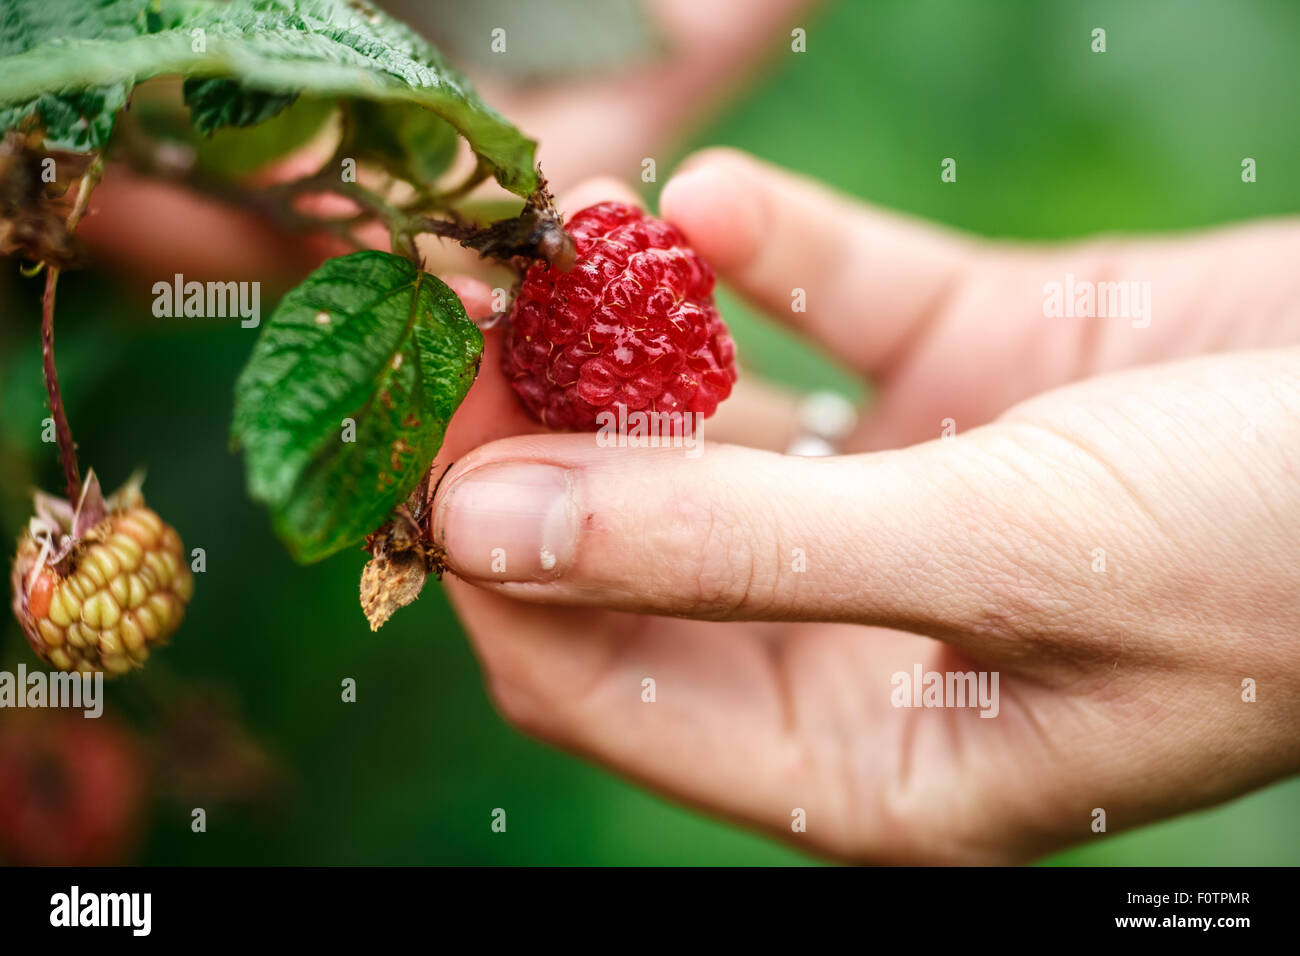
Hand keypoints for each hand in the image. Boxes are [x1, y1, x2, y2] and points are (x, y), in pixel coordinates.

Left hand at [428, 149, 1299, 862]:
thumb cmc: (1280, 555)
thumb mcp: (995, 559)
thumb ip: (734, 551)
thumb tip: (491, 528)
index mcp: (856, 756)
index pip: (588, 680)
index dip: (490, 562)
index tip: (418, 435)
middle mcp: (855, 637)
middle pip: (627, 540)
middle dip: (537, 428)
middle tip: (454, 305)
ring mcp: (904, 498)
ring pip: (708, 418)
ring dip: (629, 327)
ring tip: (555, 233)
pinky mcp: (961, 370)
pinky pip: (827, 311)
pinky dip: (771, 254)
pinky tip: (721, 205)